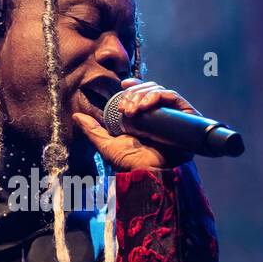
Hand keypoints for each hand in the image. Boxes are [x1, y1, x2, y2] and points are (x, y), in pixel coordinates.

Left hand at [72, 78, 198, 170]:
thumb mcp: (108, 146)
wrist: (154, 175)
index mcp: (143, 118)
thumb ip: (93, 131)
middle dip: (134, 94)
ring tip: (133, 110)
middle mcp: (159, 114)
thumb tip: (76, 116)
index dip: (132, 87)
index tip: (122, 86)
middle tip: (124, 109)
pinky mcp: (185, 114)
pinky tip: (147, 106)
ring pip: (159, 91)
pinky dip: (158, 96)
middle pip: (148, 89)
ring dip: (143, 95)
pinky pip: (172, 96)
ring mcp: (172, 114)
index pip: (140, 93)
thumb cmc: (134, 165)